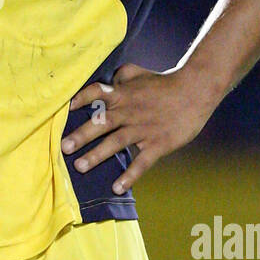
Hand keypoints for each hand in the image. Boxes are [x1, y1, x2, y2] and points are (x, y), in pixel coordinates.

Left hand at [61, 62, 219, 192]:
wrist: (195, 91)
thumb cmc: (164, 82)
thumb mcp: (139, 72)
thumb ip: (120, 76)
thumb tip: (107, 78)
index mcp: (123, 94)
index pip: (97, 93)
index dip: (81, 99)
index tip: (65, 109)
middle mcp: (129, 112)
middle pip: (101, 123)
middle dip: (81, 135)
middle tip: (63, 148)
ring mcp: (143, 129)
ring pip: (116, 143)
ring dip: (97, 156)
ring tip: (80, 167)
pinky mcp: (158, 144)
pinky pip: (141, 162)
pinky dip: (130, 175)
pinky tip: (117, 187)